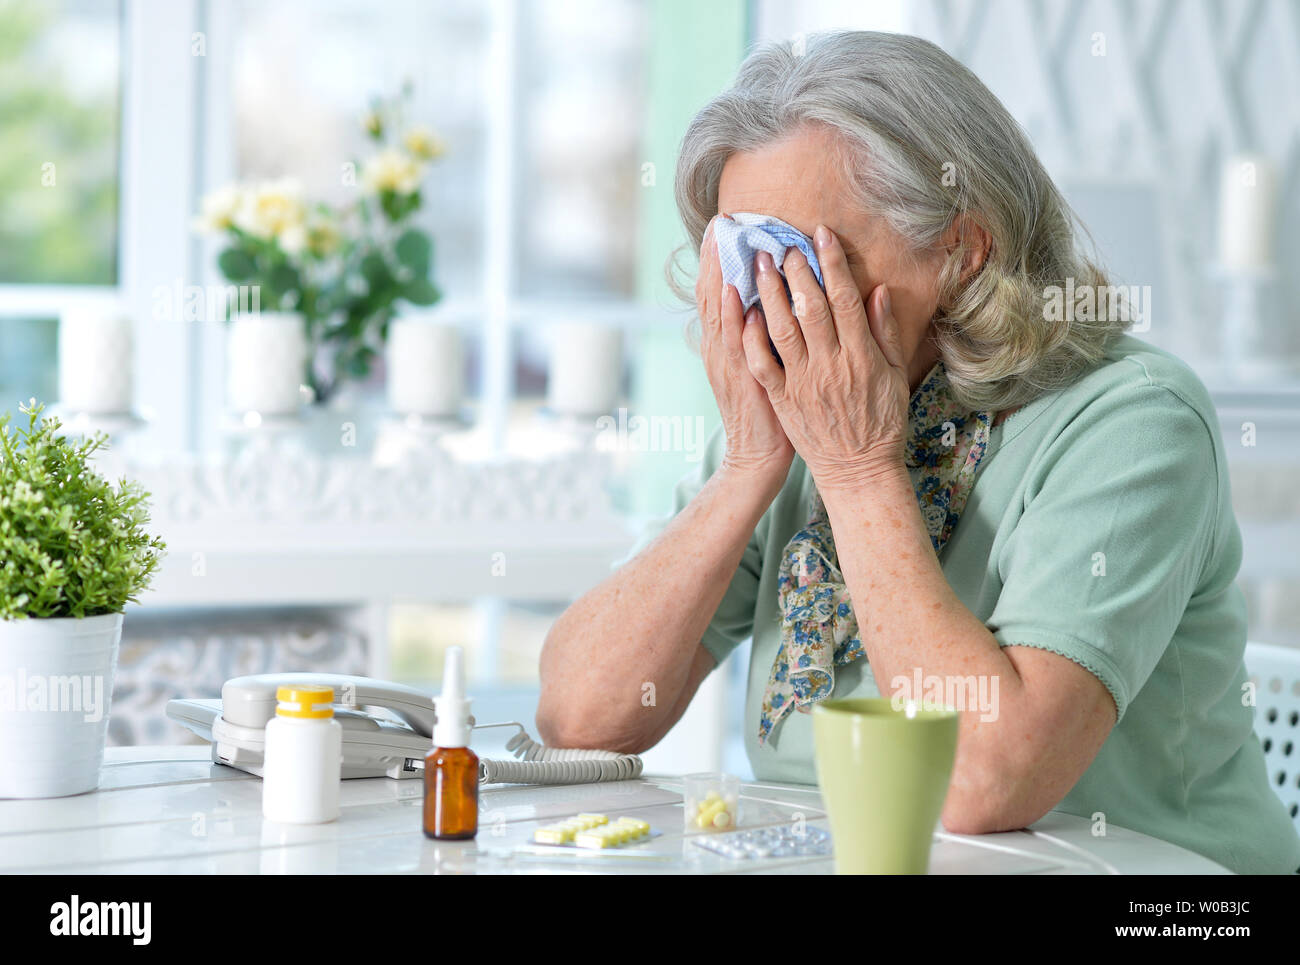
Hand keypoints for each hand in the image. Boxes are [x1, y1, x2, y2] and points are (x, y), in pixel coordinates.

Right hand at [696, 217, 794, 483]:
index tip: (723, 227)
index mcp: (726, 344)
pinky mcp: (743, 381)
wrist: (758, 457)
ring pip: (720, 314)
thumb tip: (763, 299)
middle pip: (713, 295)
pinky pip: (737, 346)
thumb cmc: (767, 411)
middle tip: (720, 221)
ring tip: (723, 243)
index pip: (719, 294)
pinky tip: (736, 294)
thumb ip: (756, 334)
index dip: (718, 260)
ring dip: (721, 277)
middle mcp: (721, 350)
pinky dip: (733, 320)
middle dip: (716, 258)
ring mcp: (729, 365)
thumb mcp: (757, 367)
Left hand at [741, 225, 908, 493]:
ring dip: (770, 293)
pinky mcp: (783, 400)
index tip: (821, 235)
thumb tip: (878, 291)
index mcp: (861, 356)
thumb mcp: (895, 376)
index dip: (832, 263)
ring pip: (783, 329)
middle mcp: (831, 365)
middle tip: (781, 242)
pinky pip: (764, 365)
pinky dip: (753, 338)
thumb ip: (885, 333)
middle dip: (795, 270)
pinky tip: (745, 312)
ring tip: (758, 264)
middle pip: (811, 307)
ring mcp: (804, 383)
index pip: (845, 298)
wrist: (859, 471)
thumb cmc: (881, 423)